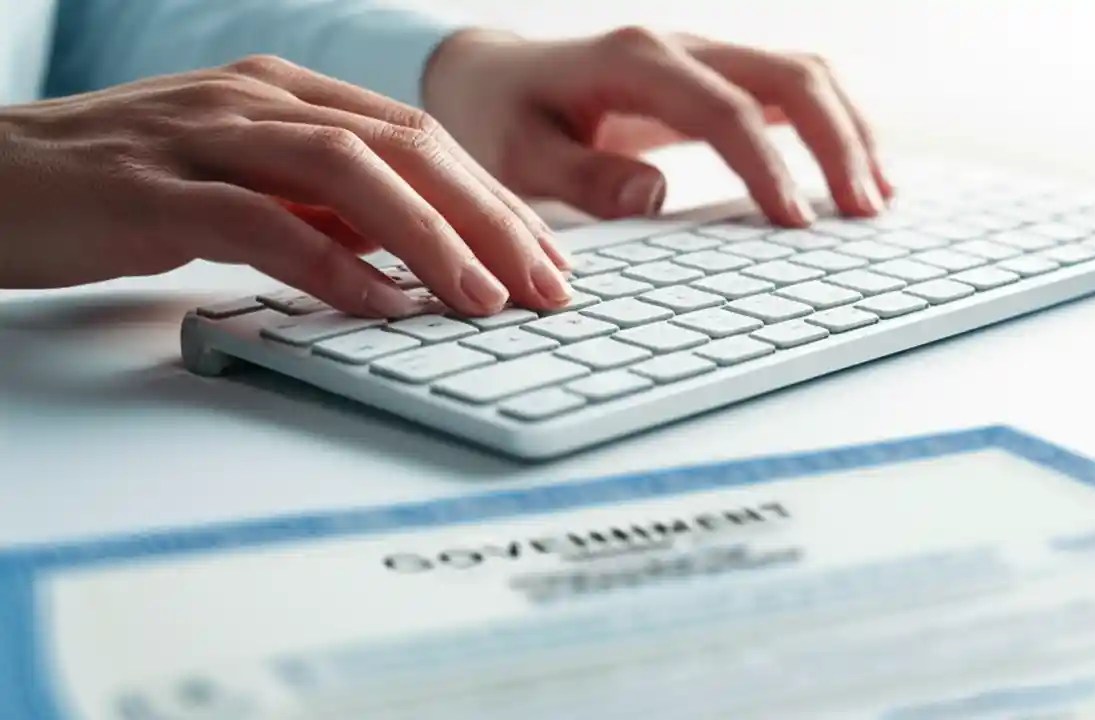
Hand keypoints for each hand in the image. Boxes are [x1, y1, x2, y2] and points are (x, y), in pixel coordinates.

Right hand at [0, 56, 572, 315]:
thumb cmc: (123, 190)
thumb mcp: (246, 188)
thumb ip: (322, 209)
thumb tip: (408, 252)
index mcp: (288, 95)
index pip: (422, 139)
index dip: (495, 199)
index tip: (549, 257)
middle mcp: (257, 100)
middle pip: (406, 147)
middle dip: (490, 219)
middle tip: (548, 286)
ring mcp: (204, 136)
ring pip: (346, 171)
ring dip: (428, 238)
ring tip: (484, 299)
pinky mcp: (152, 188)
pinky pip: (257, 221)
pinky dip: (325, 263)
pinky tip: (379, 305)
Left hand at [423, 27, 893, 225]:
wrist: (489, 78)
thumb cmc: (500, 121)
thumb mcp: (520, 155)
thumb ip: (581, 175)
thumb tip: (655, 194)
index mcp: (634, 61)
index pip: (725, 110)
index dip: (769, 165)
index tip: (797, 223)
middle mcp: (679, 48)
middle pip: (786, 76)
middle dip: (834, 142)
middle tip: (862, 212)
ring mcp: (701, 57)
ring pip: (800, 75)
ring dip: (846, 131)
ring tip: (877, 198)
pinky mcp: (711, 78)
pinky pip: (787, 91)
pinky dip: (828, 128)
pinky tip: (854, 173)